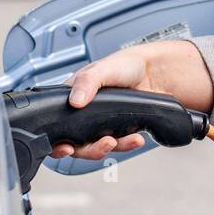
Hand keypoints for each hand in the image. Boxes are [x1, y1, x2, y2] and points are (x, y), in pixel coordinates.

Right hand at [48, 39, 213, 161]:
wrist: (156, 73)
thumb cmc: (127, 64)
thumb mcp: (104, 68)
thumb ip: (87, 82)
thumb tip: (74, 100)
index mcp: (72, 96)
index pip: (57, 122)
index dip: (57, 140)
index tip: (66, 148)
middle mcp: (84, 112)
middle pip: (75, 143)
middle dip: (88, 150)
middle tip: (101, 146)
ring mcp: (100, 124)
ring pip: (95, 147)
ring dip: (107, 148)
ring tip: (119, 141)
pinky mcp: (118, 131)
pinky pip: (118, 145)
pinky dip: (126, 145)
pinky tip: (135, 139)